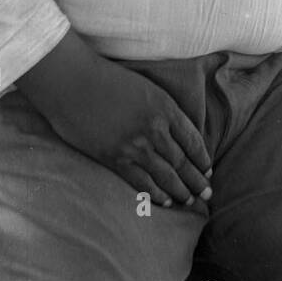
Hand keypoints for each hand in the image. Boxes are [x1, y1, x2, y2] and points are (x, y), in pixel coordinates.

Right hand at [15, 32, 212, 208]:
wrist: (73, 82)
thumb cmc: (107, 79)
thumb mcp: (145, 87)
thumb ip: (162, 110)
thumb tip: (176, 134)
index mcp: (165, 107)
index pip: (193, 139)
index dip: (202, 159)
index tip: (208, 170)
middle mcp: (154, 128)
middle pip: (182, 161)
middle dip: (197, 180)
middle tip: (207, 194)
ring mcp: (135, 145)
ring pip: (166, 175)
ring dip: (181, 191)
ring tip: (189, 200)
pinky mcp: (115, 158)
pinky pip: (141, 182)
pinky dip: (156, 193)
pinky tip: (165, 201)